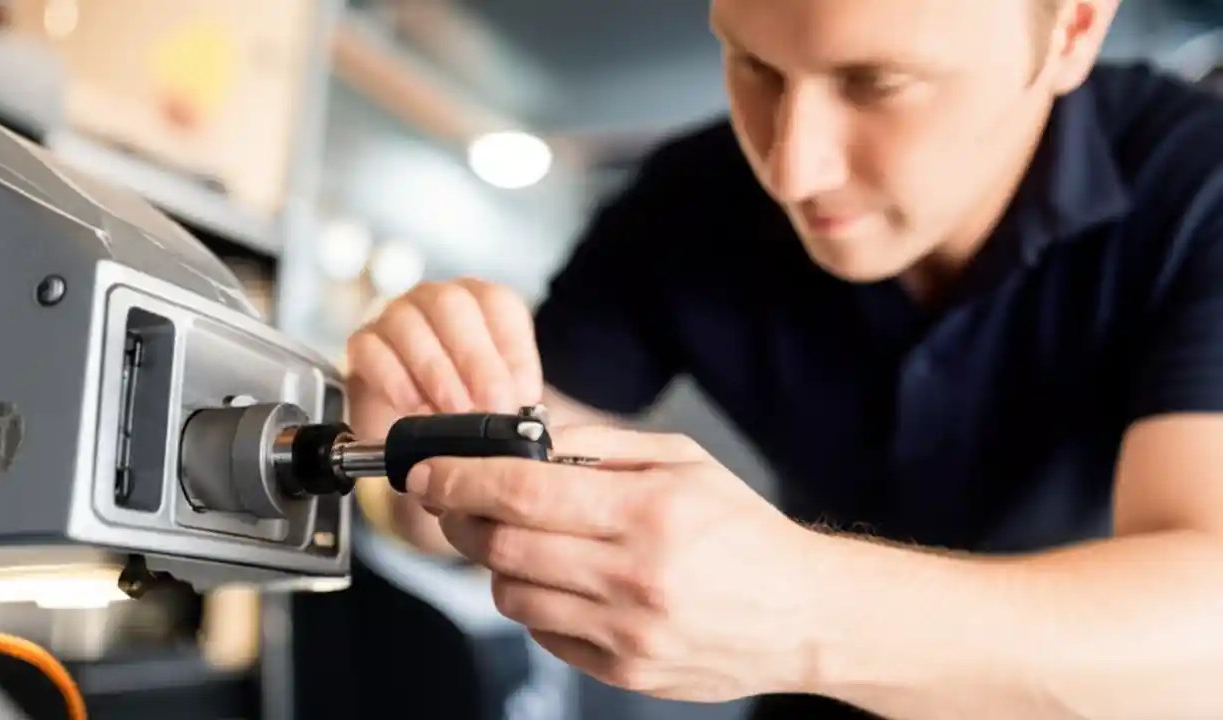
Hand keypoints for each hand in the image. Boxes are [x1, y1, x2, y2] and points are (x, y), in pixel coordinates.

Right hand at [346, 279, 541, 552]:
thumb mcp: (495, 399)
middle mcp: (436, 299)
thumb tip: (522, 409)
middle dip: (475, 360)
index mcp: (479, 302)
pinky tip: (411, 406)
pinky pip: (370, 347)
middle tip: (487, 408)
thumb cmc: (461, 402)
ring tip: (451, 414)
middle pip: (452, 305)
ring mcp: (395, 315)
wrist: (409, 426)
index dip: (511, 348)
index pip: (498, 302)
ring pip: (409, 323)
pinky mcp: (363, 343)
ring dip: (435, 372)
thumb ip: (510, 395)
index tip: (519, 395)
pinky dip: (393, 378)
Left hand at [406, 425, 819, 701]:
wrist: (802, 614)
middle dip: (464, 518)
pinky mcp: (623, 671)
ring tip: (523, 541)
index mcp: (649, 513)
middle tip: (458, 501)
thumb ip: (603, 445)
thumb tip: (531, 441)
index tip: (428, 471)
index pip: (523, 492)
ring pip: (512, 596)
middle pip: (504, 547)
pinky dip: (535, 602)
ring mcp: (626, 633)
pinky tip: (561, 580)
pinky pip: (543, 634)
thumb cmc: (744, 533)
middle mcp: (634, 577)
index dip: (460, 478)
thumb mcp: (685, 462)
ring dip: (498, 564)